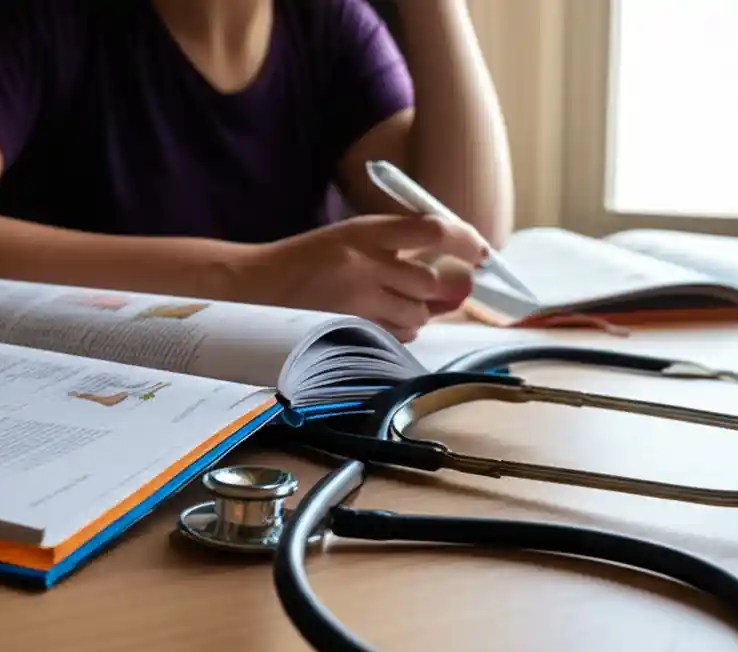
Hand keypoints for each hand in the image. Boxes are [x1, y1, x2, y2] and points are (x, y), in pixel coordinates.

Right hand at [241, 215, 486, 341]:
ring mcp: (357, 299)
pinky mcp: (350, 328)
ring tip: (390, 304)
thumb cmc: (310, 260)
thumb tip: (455, 269)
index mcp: (366, 230)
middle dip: (436, 291)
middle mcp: (364, 262)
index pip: (433, 229)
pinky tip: (375, 320)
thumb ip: (398, 248)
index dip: (465, 241)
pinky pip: (397, 336)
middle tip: (428, 290)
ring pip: (417, 314)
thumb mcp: (352, 237)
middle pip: (430, 282)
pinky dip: (398, 332)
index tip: (480, 251)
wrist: (256, 284)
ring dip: (416, 314)